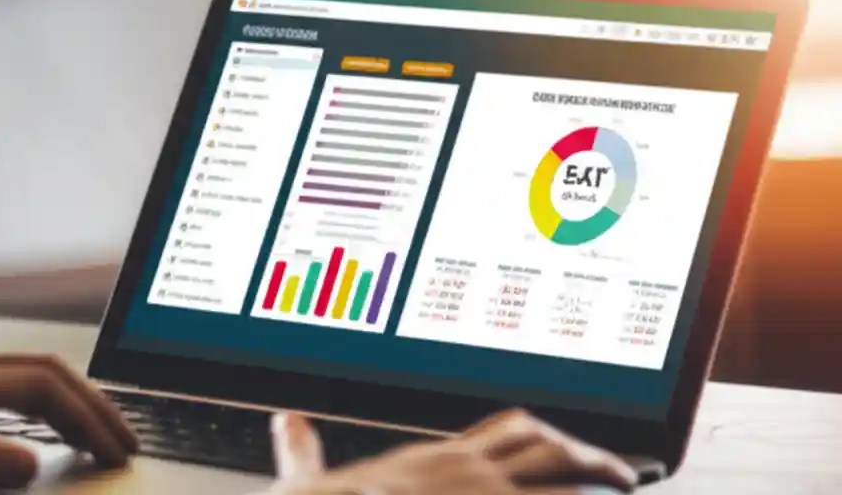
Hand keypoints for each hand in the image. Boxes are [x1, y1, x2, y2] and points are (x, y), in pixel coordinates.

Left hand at [0, 354, 136, 487]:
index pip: (44, 389)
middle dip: (92, 404)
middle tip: (126, 443)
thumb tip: (32, 466)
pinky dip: (35, 405)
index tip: (114, 454)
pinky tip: (34, 430)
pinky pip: (1, 386)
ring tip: (96, 437)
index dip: (87, 419)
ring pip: (25, 375)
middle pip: (45, 372)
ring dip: (67, 403)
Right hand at [268, 409, 636, 494]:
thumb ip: (301, 450)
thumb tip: (286, 423)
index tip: (571, 453)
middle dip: (590, 459)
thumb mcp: (304, 480)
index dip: (547, 439)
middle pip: (545, 447)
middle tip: (624, 476)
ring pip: (558, 486)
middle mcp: (462, 475)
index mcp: (431, 460)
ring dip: (596, 493)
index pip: (503, 431)